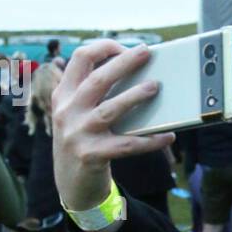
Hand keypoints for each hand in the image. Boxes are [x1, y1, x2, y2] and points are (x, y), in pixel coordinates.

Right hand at [52, 39, 175, 211]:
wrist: (71, 183)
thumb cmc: (84, 140)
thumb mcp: (78, 114)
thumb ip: (95, 94)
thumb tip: (138, 75)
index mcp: (64, 95)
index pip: (79, 59)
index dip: (103, 48)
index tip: (124, 47)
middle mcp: (67, 112)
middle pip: (97, 80)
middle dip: (123, 63)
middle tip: (146, 52)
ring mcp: (77, 134)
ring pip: (110, 110)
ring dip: (134, 96)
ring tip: (155, 87)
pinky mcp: (91, 155)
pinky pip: (127, 145)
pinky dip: (150, 141)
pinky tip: (168, 136)